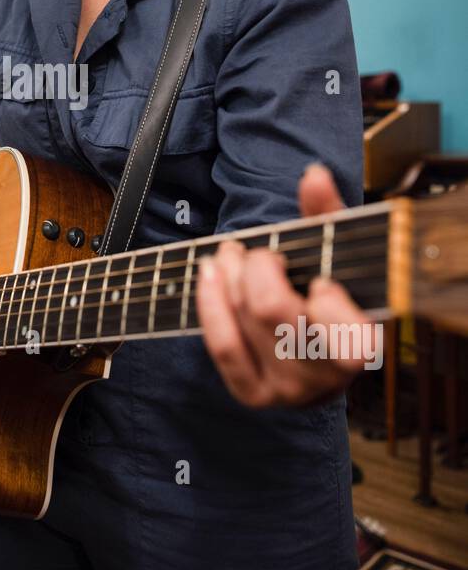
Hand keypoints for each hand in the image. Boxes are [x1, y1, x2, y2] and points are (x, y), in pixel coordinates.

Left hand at [195, 163, 370, 408]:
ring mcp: (286, 391)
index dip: (330, 303)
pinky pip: (222, 346)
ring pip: (244, 321)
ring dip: (230, 276)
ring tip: (231, 253)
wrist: (311, 344)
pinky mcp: (252, 394)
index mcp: (361, 347)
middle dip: (260, 267)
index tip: (321, 280)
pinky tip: (209, 272)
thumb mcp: (334, 251)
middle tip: (261, 253)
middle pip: (274, 311)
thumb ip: (326, 214)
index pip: (348, 338)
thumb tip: (313, 175)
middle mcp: (325, 378)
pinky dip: (210, 302)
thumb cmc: (324, 288)